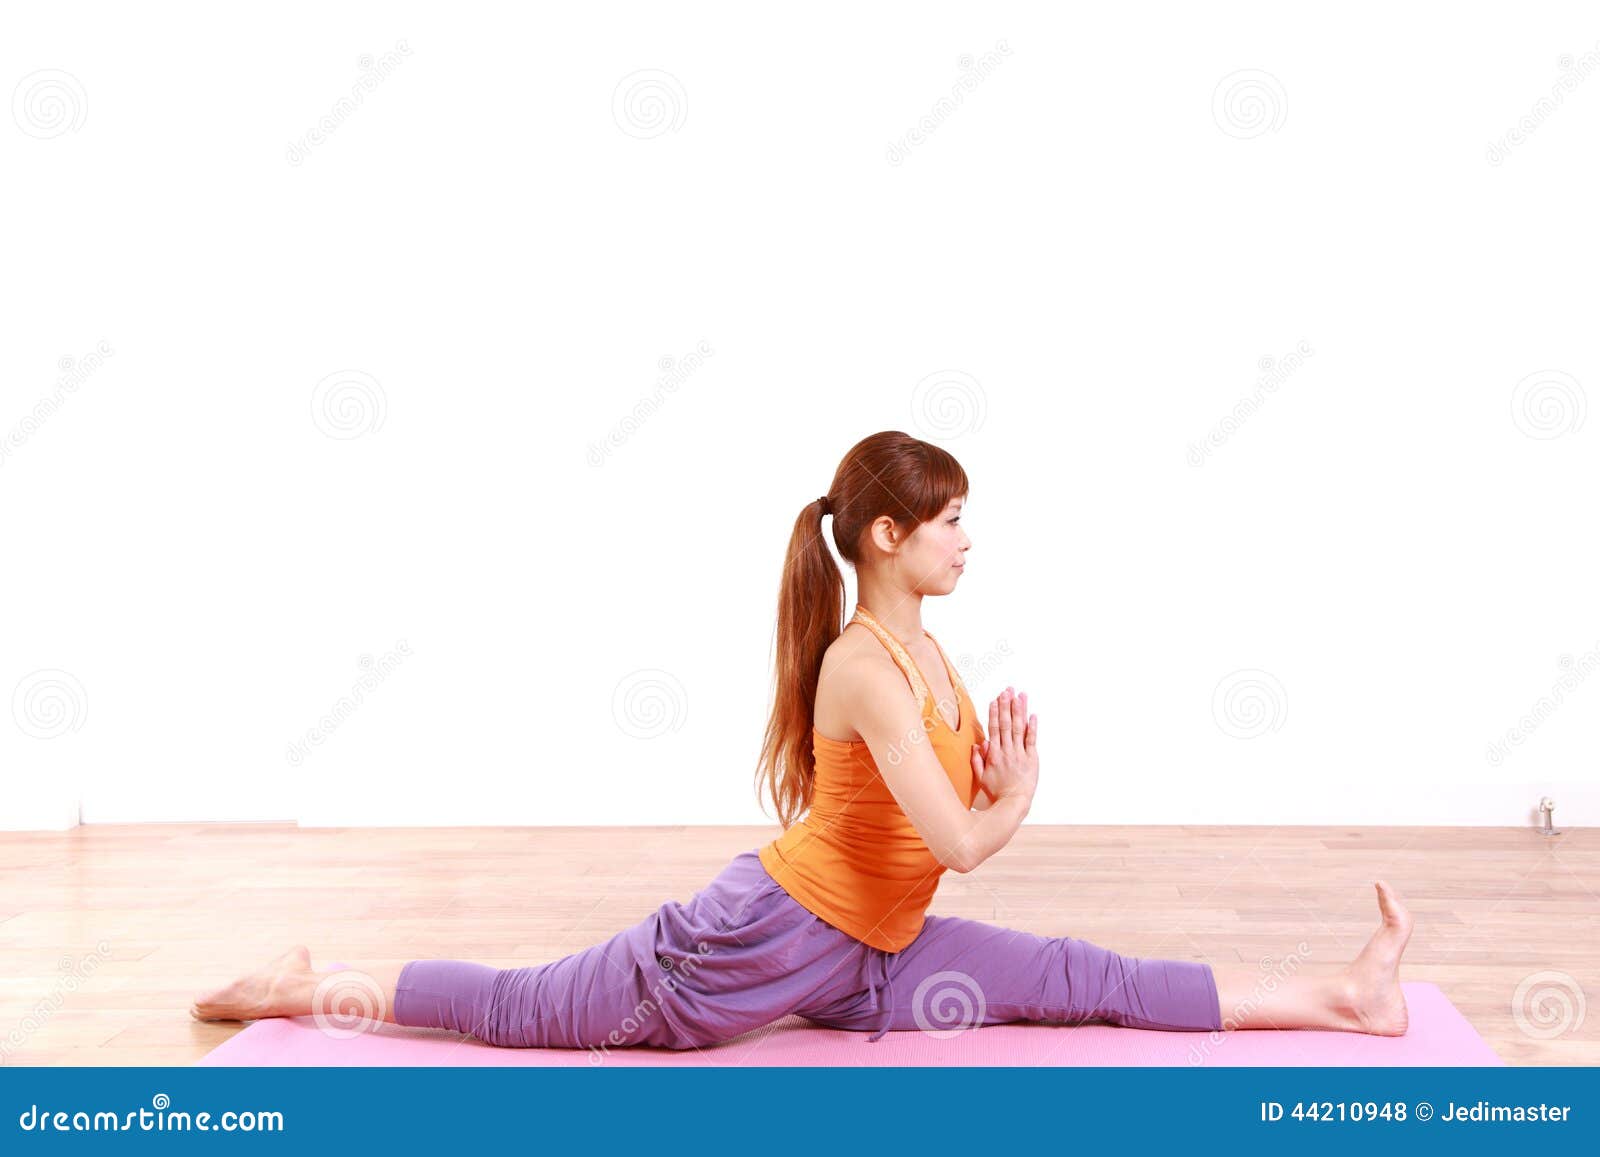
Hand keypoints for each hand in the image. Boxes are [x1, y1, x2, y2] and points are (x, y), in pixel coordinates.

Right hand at [970, 687, 1037, 805]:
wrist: (1013, 803)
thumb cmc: (996, 793)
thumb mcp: (981, 778)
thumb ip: (977, 760)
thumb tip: (978, 744)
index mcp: (994, 754)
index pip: (993, 728)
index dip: (994, 713)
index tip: (995, 699)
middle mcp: (1007, 751)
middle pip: (1006, 724)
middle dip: (1006, 706)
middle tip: (1007, 690)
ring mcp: (1020, 754)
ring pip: (1019, 728)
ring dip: (1019, 711)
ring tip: (1020, 696)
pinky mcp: (1032, 759)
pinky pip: (1032, 740)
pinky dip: (1032, 727)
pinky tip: (1033, 715)